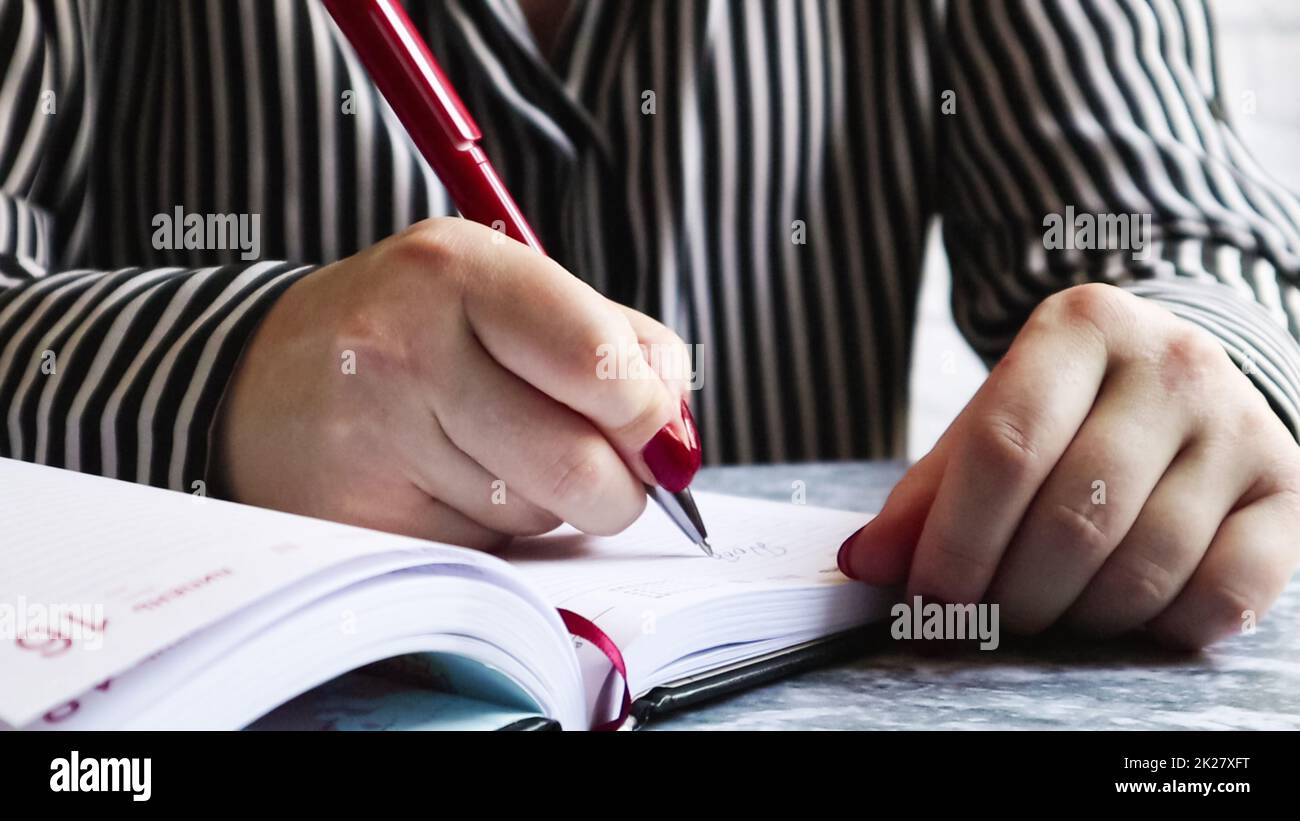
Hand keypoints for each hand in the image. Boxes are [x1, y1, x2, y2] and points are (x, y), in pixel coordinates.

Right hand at [214, 218, 697, 548]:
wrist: (262, 379)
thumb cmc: (419, 330)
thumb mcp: (509, 289)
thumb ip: (618, 343)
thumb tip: (677, 438)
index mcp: (459, 270)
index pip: (598, 362)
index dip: (650, 416)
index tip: (657, 433)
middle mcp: (407, 348)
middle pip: (578, 464)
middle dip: (618, 489)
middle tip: (607, 475)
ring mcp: (374, 439)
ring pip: (537, 516)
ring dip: (550, 505)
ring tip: (493, 453)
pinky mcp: (358, 519)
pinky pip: (485, 552)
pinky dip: (495, 532)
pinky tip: (448, 485)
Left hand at [840, 283, 1299, 647]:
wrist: (1179, 378)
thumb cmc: (1066, 411)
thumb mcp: (991, 422)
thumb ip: (927, 492)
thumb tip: (865, 565)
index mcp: (1081, 326)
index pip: (1005, 446)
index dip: (955, 542)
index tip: (925, 599)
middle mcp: (1173, 362)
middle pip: (1073, 514)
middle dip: (1009, 593)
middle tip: (979, 620)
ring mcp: (1239, 422)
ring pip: (1144, 562)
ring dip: (1076, 617)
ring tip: (1041, 616)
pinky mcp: (1287, 485)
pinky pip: (1226, 591)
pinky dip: (1163, 627)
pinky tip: (1124, 618)